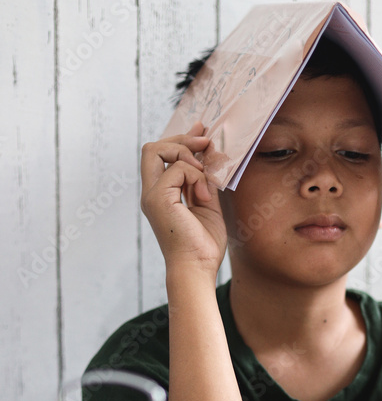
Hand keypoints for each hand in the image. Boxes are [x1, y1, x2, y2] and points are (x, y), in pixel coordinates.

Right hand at [140, 122, 226, 277]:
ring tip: (206, 178)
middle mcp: (152, 193)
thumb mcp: (209, 205)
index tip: (201, 132)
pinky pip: (176, 168)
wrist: (197, 268)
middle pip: (153, 148)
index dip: (181, 140)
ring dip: (189, 157)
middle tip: (205, 142)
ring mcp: (152, 195)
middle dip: (181, 139)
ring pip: (159, 151)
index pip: (161, 157)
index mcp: (161, 196)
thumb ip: (205, 182)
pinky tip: (204, 196)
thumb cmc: (203, 245)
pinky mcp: (158, 198)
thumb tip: (209, 157)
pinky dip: (195, 176)